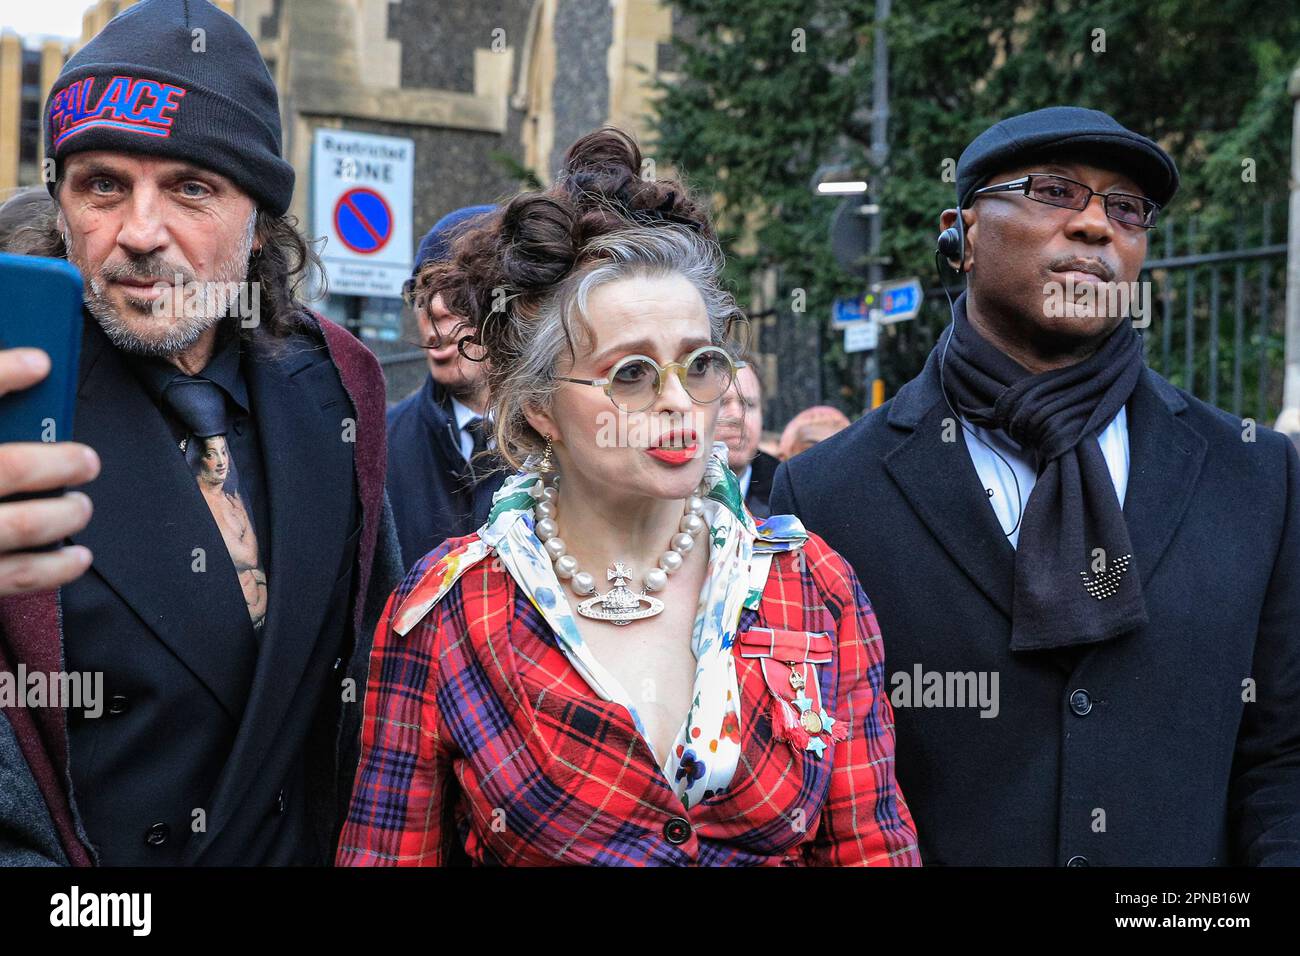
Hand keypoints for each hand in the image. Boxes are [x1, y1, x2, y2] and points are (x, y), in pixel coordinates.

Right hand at [0, 348, 98, 596]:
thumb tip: (18, 371)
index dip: (1, 374)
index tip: (39, 362)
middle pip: (8, 469)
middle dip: (56, 462)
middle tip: (85, 460)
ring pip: (20, 524)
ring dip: (63, 513)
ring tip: (80, 505)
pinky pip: (14, 575)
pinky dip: (53, 567)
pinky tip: (77, 555)